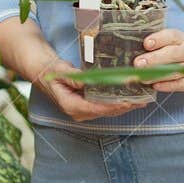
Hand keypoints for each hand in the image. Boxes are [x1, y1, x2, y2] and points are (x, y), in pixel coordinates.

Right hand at [34, 51, 148, 122]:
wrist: (41, 70)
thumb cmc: (49, 70)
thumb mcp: (61, 71)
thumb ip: (75, 78)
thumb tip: (90, 82)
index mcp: (71, 106)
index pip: (97, 108)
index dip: (115, 105)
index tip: (129, 101)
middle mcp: (78, 112)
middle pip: (106, 112)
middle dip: (125, 106)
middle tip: (143, 99)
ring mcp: (82, 111)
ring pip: (108, 111)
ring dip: (124, 105)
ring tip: (142, 99)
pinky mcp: (86, 106)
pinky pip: (105, 106)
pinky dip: (118, 102)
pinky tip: (130, 97)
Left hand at [133, 28, 183, 94]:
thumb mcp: (178, 43)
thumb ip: (161, 45)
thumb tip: (133, 49)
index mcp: (182, 40)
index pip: (171, 36)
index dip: (158, 39)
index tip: (146, 43)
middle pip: (172, 54)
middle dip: (154, 59)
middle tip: (137, 63)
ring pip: (175, 70)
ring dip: (157, 74)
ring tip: (141, 77)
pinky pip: (180, 84)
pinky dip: (167, 85)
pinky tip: (155, 86)